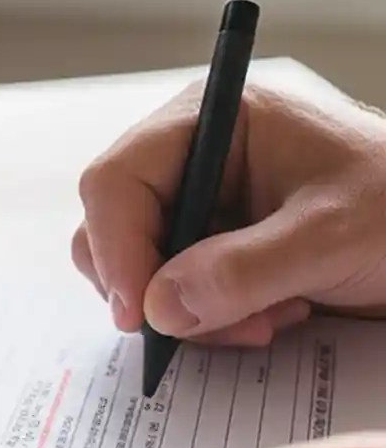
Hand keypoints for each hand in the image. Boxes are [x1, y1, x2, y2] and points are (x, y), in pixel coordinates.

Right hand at [74, 83, 385, 345]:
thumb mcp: (334, 236)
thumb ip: (244, 269)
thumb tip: (158, 309)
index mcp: (213, 120)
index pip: (116, 180)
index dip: (114, 246)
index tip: (138, 313)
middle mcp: (194, 158)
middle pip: (114, 228)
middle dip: (154, 288)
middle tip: (204, 327)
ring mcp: (202, 206)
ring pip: (138, 271)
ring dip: (190, 313)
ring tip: (264, 321)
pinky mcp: (212, 249)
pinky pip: (172, 294)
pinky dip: (210, 321)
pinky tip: (270, 317)